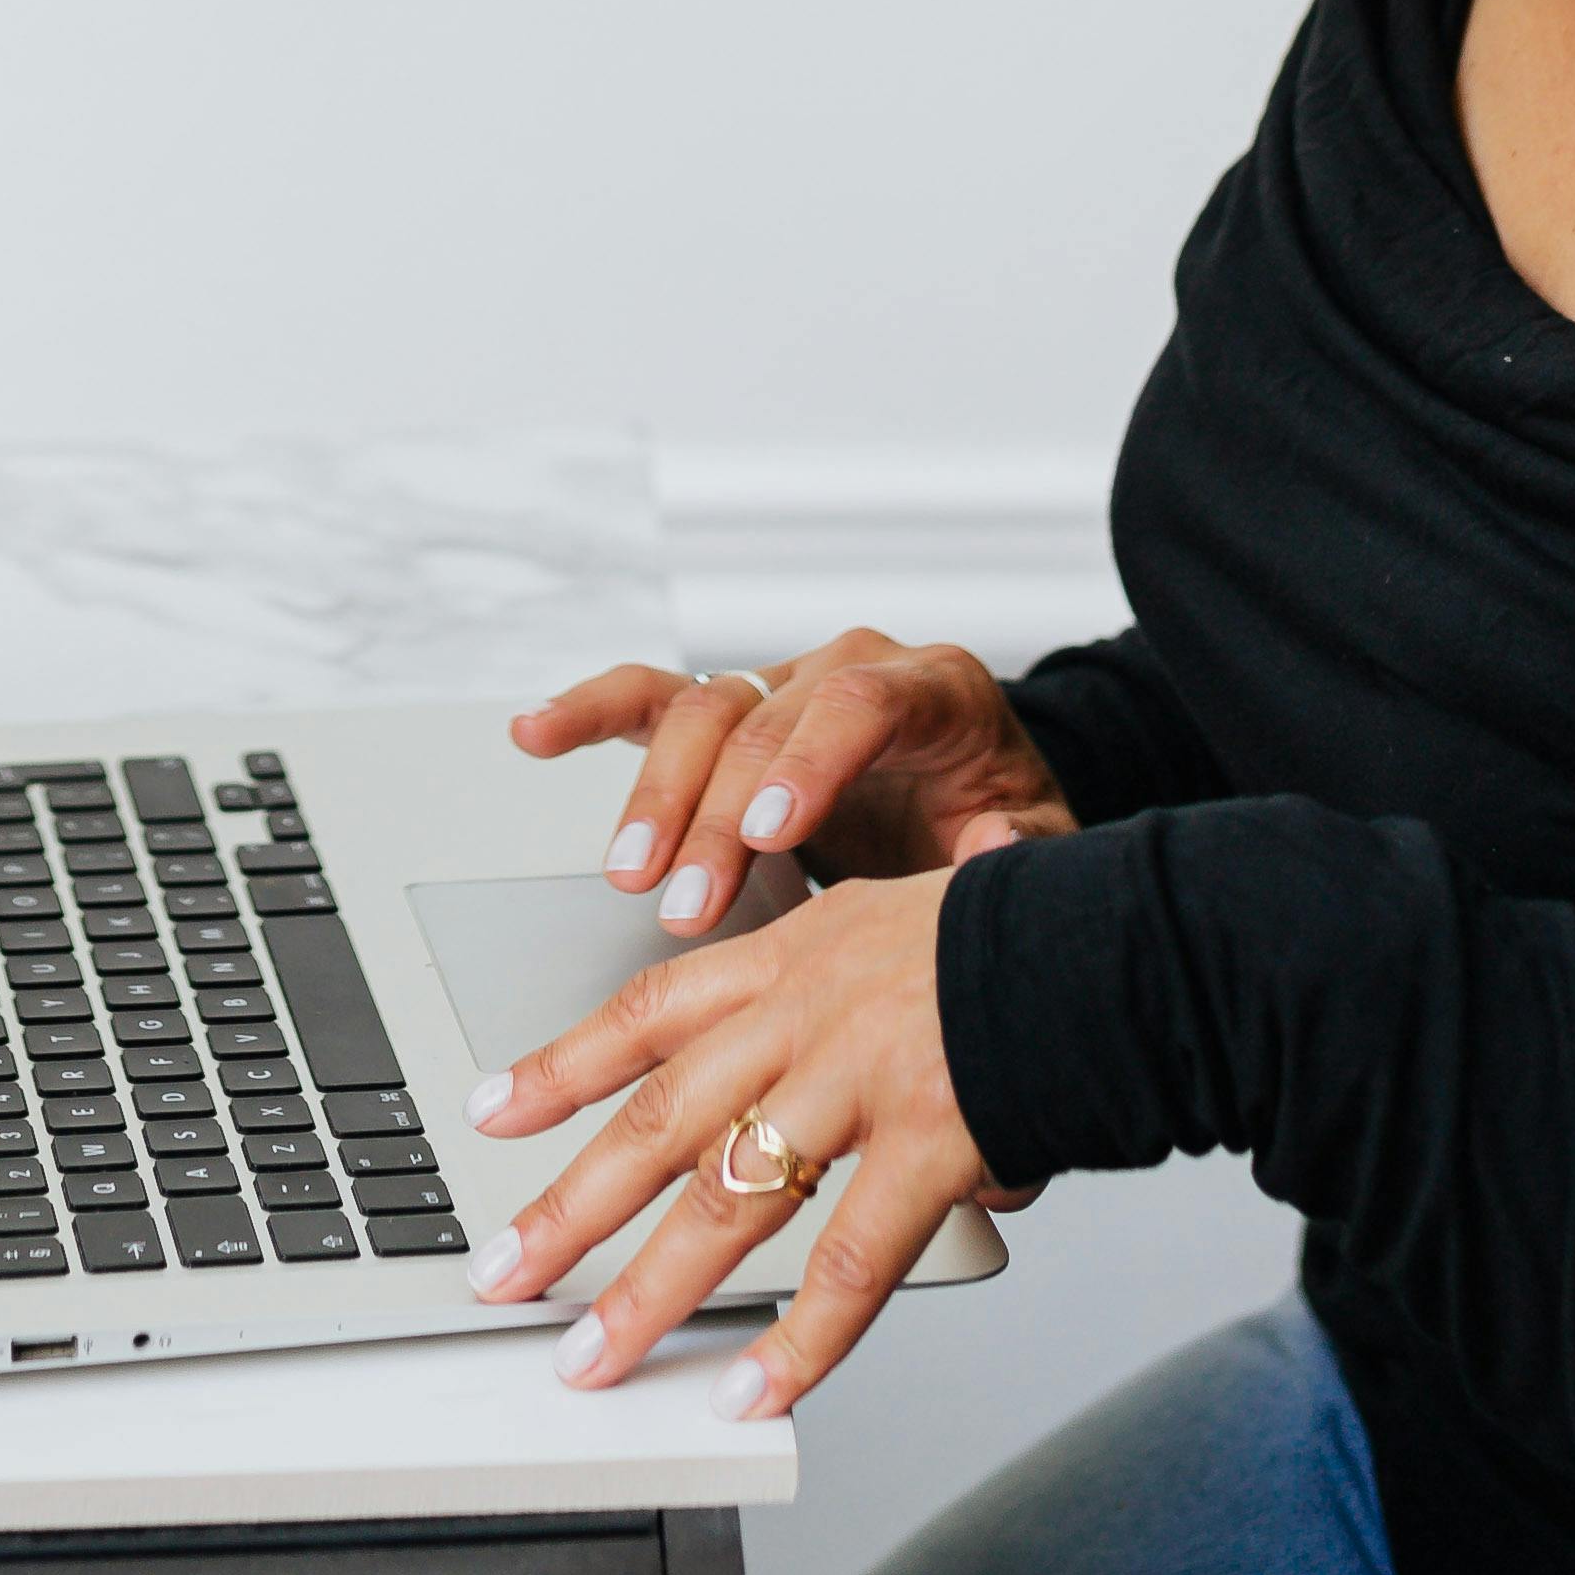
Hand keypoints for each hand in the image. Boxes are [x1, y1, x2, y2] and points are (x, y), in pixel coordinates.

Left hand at [464, 816, 1027, 1413]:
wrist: (1125, 930)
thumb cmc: (1025, 930)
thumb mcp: (899, 919)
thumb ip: (835, 989)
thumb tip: (791, 1052)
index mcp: (795, 956)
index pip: (649, 1011)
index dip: (562, 1064)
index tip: (491, 1112)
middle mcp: (810, 1015)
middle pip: (660, 1120)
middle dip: (568, 1205)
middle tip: (499, 1272)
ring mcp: (864, 1079)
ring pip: (729, 1201)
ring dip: (649, 1291)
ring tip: (590, 1358)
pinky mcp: (930, 1141)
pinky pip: (850, 1262)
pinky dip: (799, 1339)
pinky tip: (751, 1390)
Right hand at [510, 632, 1076, 933]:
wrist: (986, 801)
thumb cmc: (1005, 825)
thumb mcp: (1040, 846)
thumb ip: (1019, 853)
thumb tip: (992, 853)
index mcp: (933, 690)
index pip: (860, 702)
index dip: (809, 761)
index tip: (770, 830)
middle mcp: (850, 669)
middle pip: (764, 719)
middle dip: (717, 816)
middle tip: (686, 905)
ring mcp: (784, 686)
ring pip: (701, 712)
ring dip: (657, 798)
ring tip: (629, 875)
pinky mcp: (733, 716)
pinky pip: (652, 700)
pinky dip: (590, 713)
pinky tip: (534, 733)